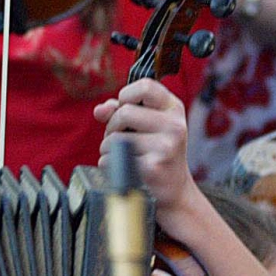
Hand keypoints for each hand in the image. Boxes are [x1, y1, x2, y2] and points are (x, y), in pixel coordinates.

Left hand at [95, 80, 193, 219]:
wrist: (175, 190)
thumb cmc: (157, 152)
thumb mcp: (148, 124)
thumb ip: (121, 110)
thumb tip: (100, 110)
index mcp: (174, 109)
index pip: (145, 86)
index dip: (126, 95)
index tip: (125, 108)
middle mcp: (174, 126)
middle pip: (124, 112)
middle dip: (113, 125)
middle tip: (121, 136)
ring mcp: (165, 147)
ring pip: (114, 138)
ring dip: (109, 147)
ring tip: (124, 153)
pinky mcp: (153, 167)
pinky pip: (112, 159)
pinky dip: (110, 163)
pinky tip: (125, 167)